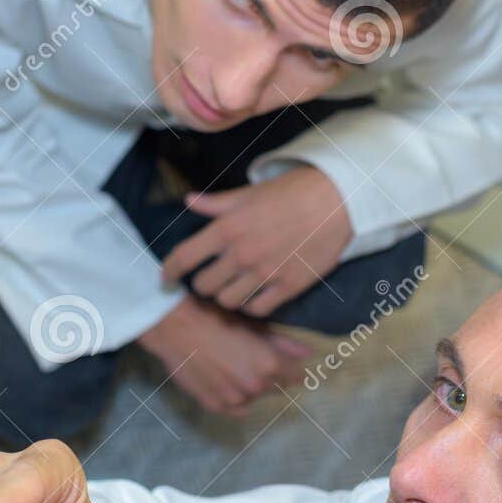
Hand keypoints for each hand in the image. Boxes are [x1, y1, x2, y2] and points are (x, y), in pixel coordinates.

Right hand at [137, 294, 311, 415]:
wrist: (177, 328)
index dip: (288, 366)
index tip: (278, 358)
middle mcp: (256, 387)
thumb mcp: (254, 326)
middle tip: (247, 356)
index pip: (295, 376)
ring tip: (231, 365)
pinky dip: (234, 397)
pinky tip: (222, 378)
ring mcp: (235, 400)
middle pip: (275, 387)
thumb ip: (284, 343)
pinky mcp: (216, 406)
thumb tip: (308, 353)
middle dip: (268, 375)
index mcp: (270, 365)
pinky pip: (236, 407)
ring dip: (250, 386)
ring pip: (254, 397)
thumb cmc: (216, 319)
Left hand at [160, 166, 351, 317]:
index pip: (184, 257)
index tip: (165, 278)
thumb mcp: (249, 193)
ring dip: (226, 297)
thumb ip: (216, 203)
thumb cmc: (292, 192)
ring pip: (227, 302)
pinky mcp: (288, 286)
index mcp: (227, 228)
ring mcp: (264, 273)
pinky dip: (251, 306)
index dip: (168, 272)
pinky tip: (255, 295)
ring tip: (233, 288)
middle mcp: (241, 254)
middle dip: (203, 284)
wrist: (336, 201)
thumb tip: (188, 201)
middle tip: (211, 279)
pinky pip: (257, 310)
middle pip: (204, 286)